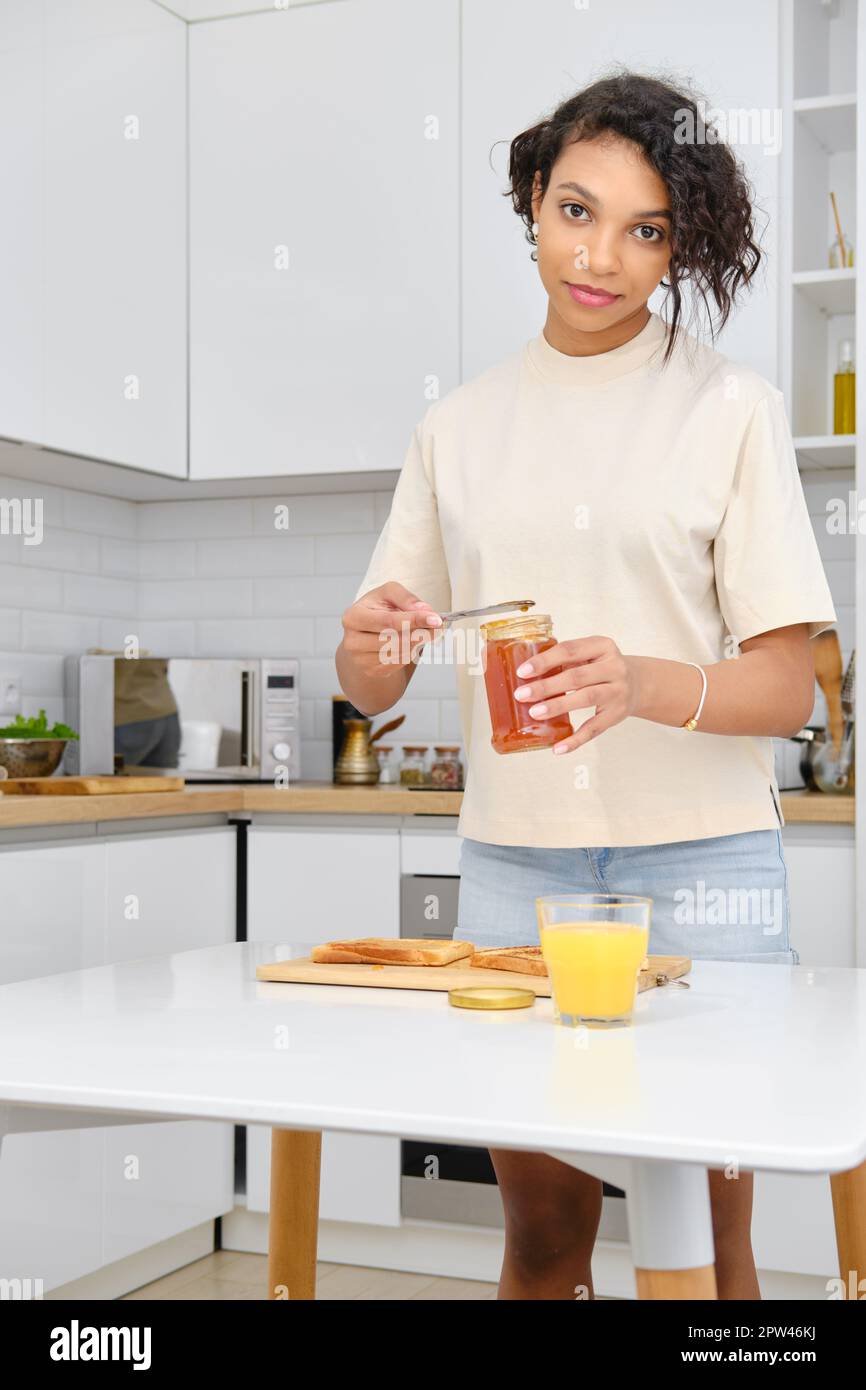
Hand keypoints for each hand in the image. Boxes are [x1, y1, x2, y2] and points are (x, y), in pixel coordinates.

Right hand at [340, 582, 441, 676]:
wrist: (365, 631)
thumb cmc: (377, 609)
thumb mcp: (389, 594)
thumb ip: (406, 598)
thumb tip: (425, 611)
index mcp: (353, 616)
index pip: (388, 621)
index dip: (414, 620)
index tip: (436, 619)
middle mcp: (352, 641)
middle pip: (395, 640)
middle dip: (420, 632)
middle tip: (436, 626)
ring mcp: (360, 659)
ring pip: (400, 653)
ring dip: (417, 642)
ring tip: (420, 632)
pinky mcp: (371, 671)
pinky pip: (399, 663)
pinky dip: (410, 652)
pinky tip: (409, 643)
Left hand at [512, 635, 640, 753]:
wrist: (638, 684)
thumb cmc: (602, 668)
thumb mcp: (590, 655)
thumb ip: (565, 660)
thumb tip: (526, 675)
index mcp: (602, 646)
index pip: (570, 650)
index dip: (545, 661)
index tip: (523, 672)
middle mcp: (614, 667)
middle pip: (577, 676)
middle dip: (547, 686)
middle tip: (522, 694)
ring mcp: (618, 691)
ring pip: (586, 698)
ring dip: (558, 706)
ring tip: (535, 713)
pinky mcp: (617, 714)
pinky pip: (594, 728)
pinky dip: (575, 740)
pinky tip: (558, 747)